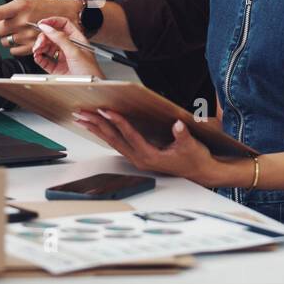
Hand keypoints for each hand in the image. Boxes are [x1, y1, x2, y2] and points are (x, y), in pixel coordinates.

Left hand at [0, 0, 81, 55]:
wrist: (69, 16)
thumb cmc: (47, 2)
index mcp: (21, 5)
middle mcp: (24, 21)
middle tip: (11, 21)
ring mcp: (29, 36)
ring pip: (4, 41)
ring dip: (8, 36)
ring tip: (21, 29)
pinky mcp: (33, 47)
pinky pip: (13, 51)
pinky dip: (16, 46)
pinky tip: (25, 37)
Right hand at [31, 16, 103, 76]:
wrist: (92, 88)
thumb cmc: (90, 71)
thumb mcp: (75, 51)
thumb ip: (60, 39)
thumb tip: (48, 28)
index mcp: (77, 39)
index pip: (64, 25)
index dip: (53, 22)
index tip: (42, 23)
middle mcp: (69, 47)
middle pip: (53, 36)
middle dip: (44, 37)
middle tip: (40, 42)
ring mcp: (63, 58)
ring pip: (47, 48)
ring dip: (40, 47)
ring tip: (37, 50)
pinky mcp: (57, 69)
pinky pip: (45, 60)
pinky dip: (39, 57)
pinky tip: (37, 56)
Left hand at [72, 109, 218, 184]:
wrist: (200, 173)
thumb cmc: (195, 160)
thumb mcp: (191, 146)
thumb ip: (182, 135)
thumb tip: (177, 124)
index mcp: (150, 156)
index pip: (129, 135)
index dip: (117, 121)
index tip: (106, 110)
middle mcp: (140, 159)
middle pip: (114, 139)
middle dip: (97, 125)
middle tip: (82, 113)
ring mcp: (137, 158)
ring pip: (112, 142)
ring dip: (97, 129)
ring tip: (83, 119)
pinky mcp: (138, 156)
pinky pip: (118, 143)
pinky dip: (106, 133)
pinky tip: (98, 127)